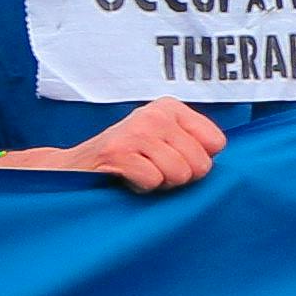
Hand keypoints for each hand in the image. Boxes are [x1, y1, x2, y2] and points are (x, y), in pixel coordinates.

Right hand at [4, 101, 225, 190]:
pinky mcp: (117, 152)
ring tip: (139, 173)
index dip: (198, 162)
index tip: (173, 159)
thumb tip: (219, 154)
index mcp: (171, 108)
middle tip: (152, 170)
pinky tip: (126, 178)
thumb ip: (196, 145)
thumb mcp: (165, 142)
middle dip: (179, 177)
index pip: (216, 143)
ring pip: (179, 174)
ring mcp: (135, 131)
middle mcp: (154, 114)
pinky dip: (141, 188)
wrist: (76, 168)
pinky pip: (153, 181)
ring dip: (159, 183)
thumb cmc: (129, 159)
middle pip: (201, 164)